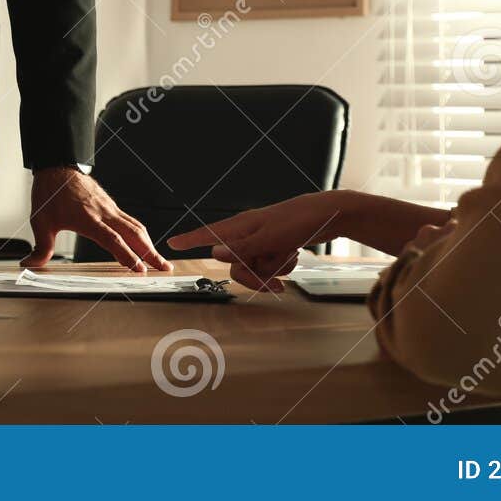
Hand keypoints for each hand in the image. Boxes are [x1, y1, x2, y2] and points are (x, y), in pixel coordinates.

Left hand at [24, 166, 172, 272]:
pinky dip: (141, 234)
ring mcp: (110, 208)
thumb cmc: (51, 192)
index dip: (127, 255)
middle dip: (150, 252)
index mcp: (88, 218)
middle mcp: (104, 213)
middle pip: (133, 234)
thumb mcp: (41, 221)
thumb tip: (31, 264)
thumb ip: (41, 246)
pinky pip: (130, 220)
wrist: (57, 167)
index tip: (140, 269)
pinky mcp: (111, 205)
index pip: (112, 240)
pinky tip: (144, 243)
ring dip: (149, 244)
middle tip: (164, 267)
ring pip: (135, 226)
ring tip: (159, 259)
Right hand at [169, 191, 351, 291]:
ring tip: (291, 258)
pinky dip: (283, 266)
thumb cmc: (298, 221)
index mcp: (241, 226)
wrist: (329, 214)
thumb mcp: (270, 238)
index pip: (208, 234)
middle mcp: (248, 233)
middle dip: (255, 278)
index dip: (190, 240)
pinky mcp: (275, 245)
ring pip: (255, 267)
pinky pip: (270, 265)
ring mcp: (262, 240)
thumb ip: (241, 249)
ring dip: (273, 270)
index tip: (171, 243)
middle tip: (275, 287)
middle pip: (236, 265)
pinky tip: (295, 255)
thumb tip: (213, 255)